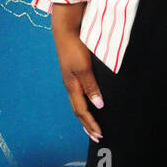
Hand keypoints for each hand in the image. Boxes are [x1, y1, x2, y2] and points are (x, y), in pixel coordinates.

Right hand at [51, 4, 103, 140]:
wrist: (66, 30)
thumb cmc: (74, 48)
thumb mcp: (84, 68)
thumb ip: (90, 87)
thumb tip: (98, 106)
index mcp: (72, 86)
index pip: (81, 111)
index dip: (90, 124)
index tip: (100, 134)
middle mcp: (70, 85)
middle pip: (78, 111)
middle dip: (87, 125)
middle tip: (97, 137)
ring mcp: (70, 79)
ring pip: (77, 103)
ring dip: (85, 117)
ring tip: (91, 126)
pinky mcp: (73, 72)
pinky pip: (78, 94)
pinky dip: (84, 104)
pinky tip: (89, 103)